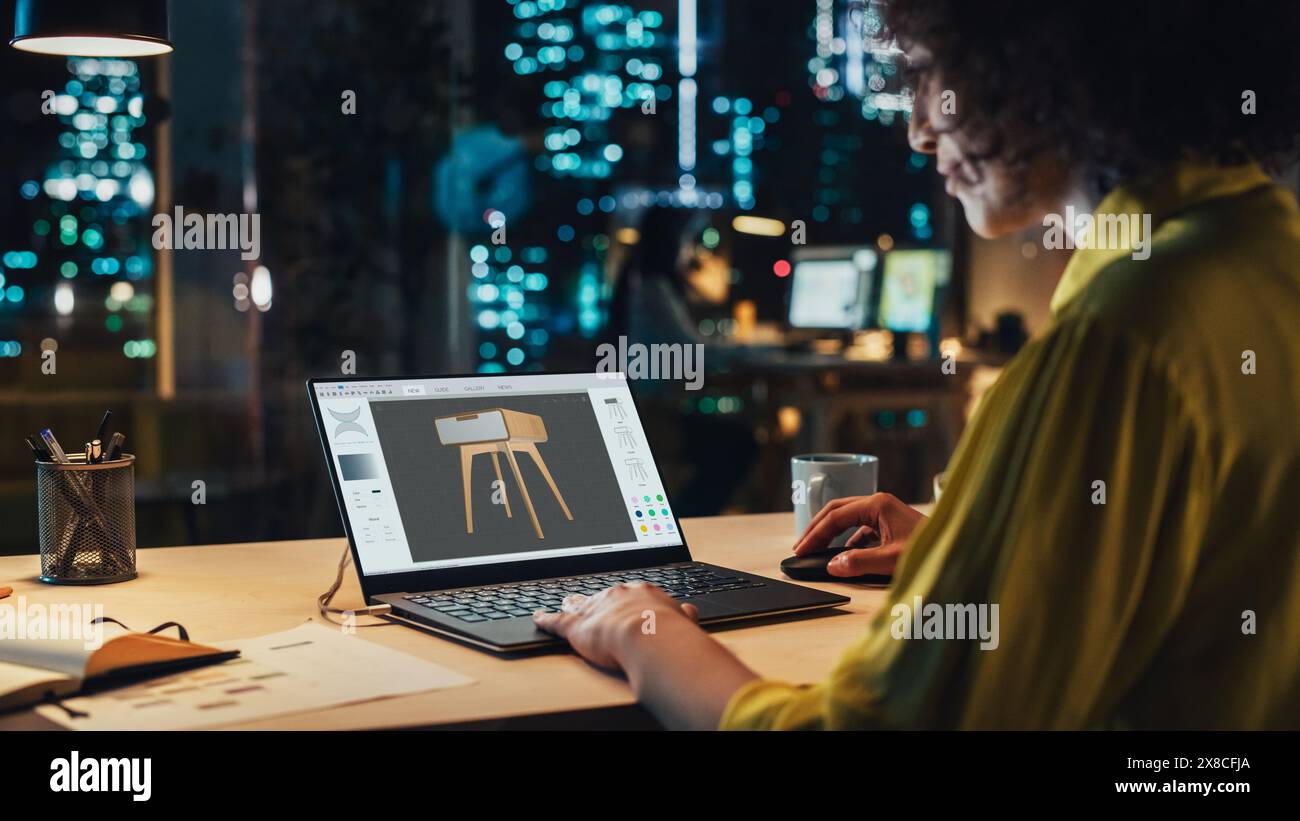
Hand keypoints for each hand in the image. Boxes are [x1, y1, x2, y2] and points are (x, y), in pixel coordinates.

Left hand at [533, 582, 700, 669]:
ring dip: (571, 605)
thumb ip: (683, 616)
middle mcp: (616, 595)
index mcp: (641, 592)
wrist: (650, 635)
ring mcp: (595, 608)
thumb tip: (689, 612)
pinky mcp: (575, 626)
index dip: (625, 600)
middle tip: (591, 602)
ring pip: (578, 604)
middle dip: (596, 600)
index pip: (629, 594)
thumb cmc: (669, 631)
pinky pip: (556, 621)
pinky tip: (538, 617)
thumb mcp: (682, 620)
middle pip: (602, 595)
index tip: (624, 603)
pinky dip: (545, 620)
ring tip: (565, 603)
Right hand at [793, 492, 925, 576]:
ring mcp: (885, 512)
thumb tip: (833, 565)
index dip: (815, 534)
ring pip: (848, 518)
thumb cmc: (931, 550)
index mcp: (877, 505)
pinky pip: (861, 528)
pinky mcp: (890, 524)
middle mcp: (879, 503)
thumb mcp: (891, 560)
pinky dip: (847, 540)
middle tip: (800, 546)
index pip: (835, 517)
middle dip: (817, 529)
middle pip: (837, 511)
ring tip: (816, 549)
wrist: (959, 549)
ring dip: (831, 533)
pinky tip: (843, 555)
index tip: (801, 550)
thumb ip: (860, 562)